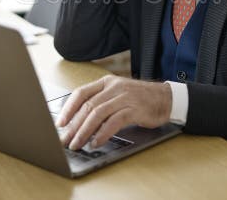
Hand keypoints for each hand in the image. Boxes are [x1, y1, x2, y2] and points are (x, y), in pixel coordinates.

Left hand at [56, 75, 171, 149]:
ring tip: (77, 144)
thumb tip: (80, 122)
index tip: (60, 123)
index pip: (81, 93)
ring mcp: (124, 97)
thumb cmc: (140, 99)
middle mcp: (114, 88)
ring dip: (84, 131)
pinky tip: (96, 142)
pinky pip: (114, 122)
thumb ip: (101, 103)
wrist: (166, 98)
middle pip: (88, 106)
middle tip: (65, 140)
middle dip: (74, 126)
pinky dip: (103, 133)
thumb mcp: (118, 95)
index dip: (68, 108)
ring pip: (98, 114)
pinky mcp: (134, 109)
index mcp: (106, 82)